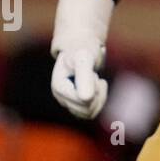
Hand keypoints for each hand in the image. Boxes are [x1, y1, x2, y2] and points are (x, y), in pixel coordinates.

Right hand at [50, 0, 115, 119]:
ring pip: (90, 113)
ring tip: (96, 80)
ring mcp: (69, 102)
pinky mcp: (78, 104)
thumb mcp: (84, 58)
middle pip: (86, 109)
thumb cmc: (82, 50)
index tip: (92, 74)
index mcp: (59, 87)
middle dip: (96, 93)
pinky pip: (92, 112)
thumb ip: (84, 75)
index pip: (82, 101)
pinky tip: (98, 86)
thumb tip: (86, 98)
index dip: (93, 88)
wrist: (83, 47)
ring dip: (99, 97)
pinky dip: (100, 100)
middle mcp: (62, 98)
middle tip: (95, 76)